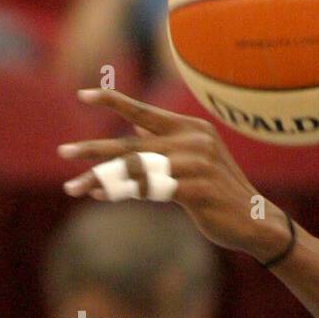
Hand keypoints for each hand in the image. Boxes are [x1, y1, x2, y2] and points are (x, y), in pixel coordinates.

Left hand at [58, 88, 289, 261]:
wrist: (255, 221)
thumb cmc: (217, 191)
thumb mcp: (194, 159)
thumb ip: (164, 143)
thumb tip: (134, 128)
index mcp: (190, 128)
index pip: (144, 111)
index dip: (113, 101)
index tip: (83, 96)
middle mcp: (192, 141)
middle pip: (131, 144)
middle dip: (93, 150)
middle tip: (63, 151)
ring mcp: (196, 165)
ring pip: (135, 171)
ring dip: (99, 180)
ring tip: (71, 187)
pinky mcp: (197, 190)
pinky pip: (149, 191)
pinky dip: (121, 193)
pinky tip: (101, 195)